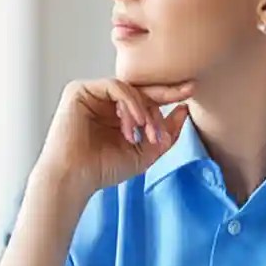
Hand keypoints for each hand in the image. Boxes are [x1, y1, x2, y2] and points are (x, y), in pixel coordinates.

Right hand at [33, 78, 193, 198]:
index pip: (146, 98)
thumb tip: (184, 110)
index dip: (168, 94)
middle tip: (177, 106)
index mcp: (116, 114)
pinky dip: (131, 103)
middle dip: (161, 100)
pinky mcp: (79, 91)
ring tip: (146, 133)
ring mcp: (91, 94)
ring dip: (144, 110)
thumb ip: (166, 133)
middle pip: (140, 90)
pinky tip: (136, 122)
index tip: (191, 90)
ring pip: (130, 88)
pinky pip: (115, 86)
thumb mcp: (145, 153)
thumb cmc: (102, 170)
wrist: (74, 179)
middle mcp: (103, 101)